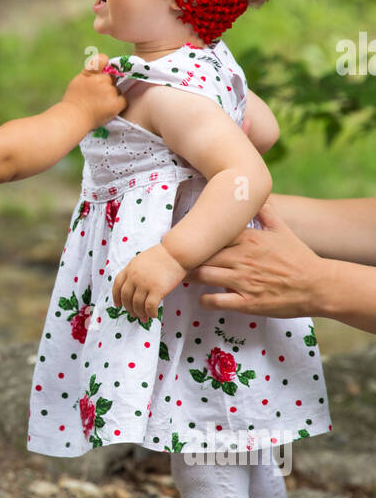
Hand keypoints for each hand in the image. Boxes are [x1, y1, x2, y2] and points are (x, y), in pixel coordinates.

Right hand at [63, 53, 126, 128]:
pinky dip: (118, 105)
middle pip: (111, 78)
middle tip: (98, 96)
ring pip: (117, 90)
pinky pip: (123, 100)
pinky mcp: (115, 103)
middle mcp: (100, 80)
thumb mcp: (77, 81)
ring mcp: (109, 91)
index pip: (102, 60)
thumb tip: (103, 64)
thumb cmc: (73, 102)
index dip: (105, 63)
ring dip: (112, 95)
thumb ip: (90, 73)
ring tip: (101, 105)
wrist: (73, 119)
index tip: (103, 71)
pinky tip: (108, 109)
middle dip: (108, 84)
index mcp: (90, 74)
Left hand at [112, 242, 188, 321]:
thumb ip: (135, 271)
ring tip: (144, 318)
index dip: (116, 297)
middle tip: (133, 315)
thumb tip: (133, 286)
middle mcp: (134, 276)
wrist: (176, 252)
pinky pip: (150, 307)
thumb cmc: (163, 255)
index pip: (117, 285)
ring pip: (137, 304)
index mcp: (130, 268)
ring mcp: (144, 283)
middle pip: (126, 297)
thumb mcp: (142, 259)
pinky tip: (154, 315)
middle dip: (129, 308)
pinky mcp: (157, 289)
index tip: (118, 305)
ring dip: (140, 313)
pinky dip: (151, 313)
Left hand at [189, 197, 324, 316]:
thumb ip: (266, 212)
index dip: (197, 237)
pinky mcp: (247, 302)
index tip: (185, 239)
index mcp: (249, 238)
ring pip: (204, 275)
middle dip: (188, 257)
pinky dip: (205, 300)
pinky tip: (203, 298)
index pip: (212, 233)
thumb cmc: (299, 257)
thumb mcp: (283, 230)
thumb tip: (257, 195)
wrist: (319, 286)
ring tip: (186, 278)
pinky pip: (215, 301)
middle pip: (202, 254)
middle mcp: (243, 258)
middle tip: (178, 260)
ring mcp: (244, 281)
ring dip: (192, 277)